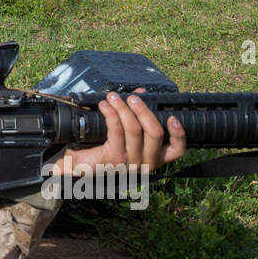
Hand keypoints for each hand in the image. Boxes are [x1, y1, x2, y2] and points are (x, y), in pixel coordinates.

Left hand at [48, 90, 186, 176]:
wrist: (78, 165)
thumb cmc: (103, 148)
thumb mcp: (124, 134)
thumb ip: (136, 114)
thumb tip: (141, 93)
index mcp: (154, 158)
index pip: (177, 150)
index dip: (179, 133)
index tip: (173, 117)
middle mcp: (146, 163)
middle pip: (155, 132)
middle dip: (144, 110)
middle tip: (132, 98)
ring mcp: (131, 163)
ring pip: (135, 129)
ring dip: (124, 108)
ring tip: (113, 97)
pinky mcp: (115, 159)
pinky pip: (117, 130)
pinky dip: (112, 114)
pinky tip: (105, 105)